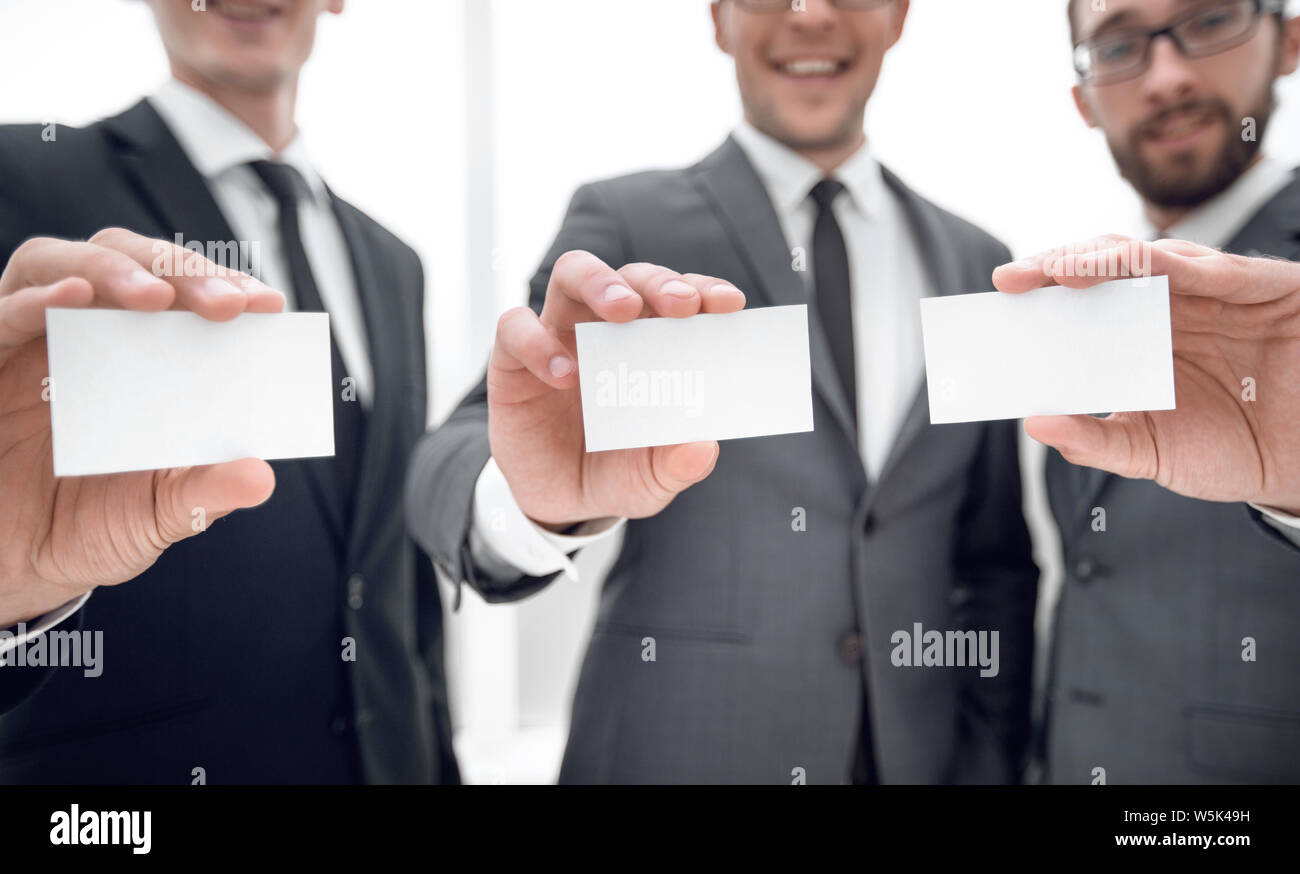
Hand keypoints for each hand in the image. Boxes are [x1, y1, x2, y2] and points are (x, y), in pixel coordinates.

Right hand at [0, 228, 285, 626]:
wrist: (11, 569)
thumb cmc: (86, 528)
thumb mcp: (157, 516)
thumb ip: (206, 492)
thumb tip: (262, 477)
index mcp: (134, 358)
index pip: (180, 297)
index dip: (222, 288)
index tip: (269, 306)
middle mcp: (79, 335)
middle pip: (126, 262)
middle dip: (181, 272)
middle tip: (228, 303)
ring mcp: (22, 344)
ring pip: (57, 264)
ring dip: (113, 270)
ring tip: (158, 296)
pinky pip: (0, 315)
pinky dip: (34, 299)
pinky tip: (74, 297)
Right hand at [487, 251, 746, 526]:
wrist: (557, 501)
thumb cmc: (615, 471)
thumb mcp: (651, 480)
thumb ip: (677, 465)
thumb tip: (703, 448)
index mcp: (653, 343)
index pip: (680, 300)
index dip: (705, 292)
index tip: (729, 304)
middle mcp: (606, 328)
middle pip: (631, 276)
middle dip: (659, 282)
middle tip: (681, 305)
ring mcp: (558, 335)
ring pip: (572, 274)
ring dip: (600, 282)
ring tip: (623, 311)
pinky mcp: (512, 360)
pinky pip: (515, 328)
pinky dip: (538, 343)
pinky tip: (565, 375)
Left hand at [992, 235, 1299, 514]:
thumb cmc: (1230, 450)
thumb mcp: (1150, 452)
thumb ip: (1095, 440)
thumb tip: (1035, 424)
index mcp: (1141, 339)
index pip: (1081, 304)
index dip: (1040, 298)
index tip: (996, 305)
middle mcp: (1172, 308)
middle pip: (1101, 271)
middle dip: (1052, 268)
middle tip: (1009, 280)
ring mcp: (1213, 293)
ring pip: (1143, 257)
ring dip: (1094, 258)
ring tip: (1051, 271)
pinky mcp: (1258, 286)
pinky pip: (1205, 266)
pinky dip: (1159, 262)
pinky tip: (1123, 267)